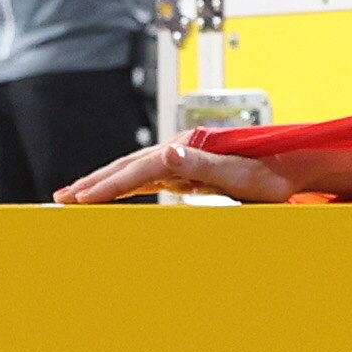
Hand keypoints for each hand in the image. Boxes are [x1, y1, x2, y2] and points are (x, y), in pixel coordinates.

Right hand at [61, 136, 296, 202]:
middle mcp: (179, 151)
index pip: (137, 170)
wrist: (290, 168)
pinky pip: (146, 178)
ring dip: (102, 183)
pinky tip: (113, 192)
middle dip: (92, 183)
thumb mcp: (238, 174)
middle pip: (127, 167)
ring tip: (75, 195)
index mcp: (186, 152)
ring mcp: (182, 159)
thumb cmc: (269, 175)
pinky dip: (123, 185)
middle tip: (60, 198)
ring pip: (132, 170)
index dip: (106, 186)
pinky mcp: (187, 169)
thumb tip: (170, 151)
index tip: (80, 199)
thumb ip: (202, 163)